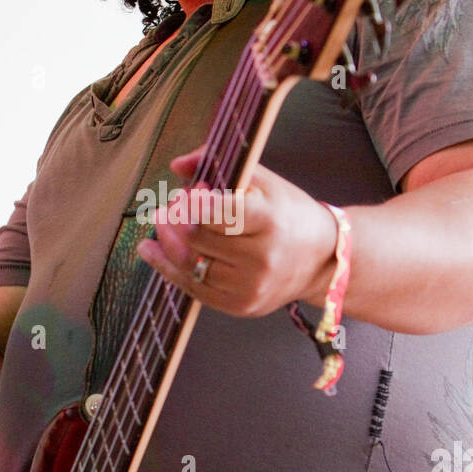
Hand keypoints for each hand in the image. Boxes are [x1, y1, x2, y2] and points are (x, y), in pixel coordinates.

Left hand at [136, 148, 339, 316]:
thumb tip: (176, 165)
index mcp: (270, 221)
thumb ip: (220, 166)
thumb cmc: (288, 214)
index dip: (194, 201)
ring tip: (161, 223)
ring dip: (166, 241)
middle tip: (171, 205)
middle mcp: (261, 258)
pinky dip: (166, 267)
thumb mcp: (264, 181)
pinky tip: (151, 250)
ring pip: (190, 264)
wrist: (321, 259)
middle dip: (176, 218)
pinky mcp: (239, 305)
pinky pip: (192, 288)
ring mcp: (249, 287)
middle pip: (198, 237)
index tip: (188, 191)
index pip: (220, 212)